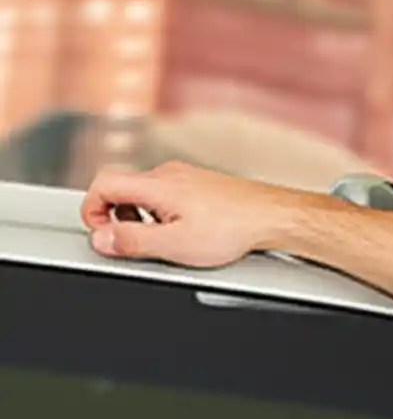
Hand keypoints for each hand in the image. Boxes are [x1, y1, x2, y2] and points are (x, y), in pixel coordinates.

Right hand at [81, 161, 312, 267]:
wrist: (274, 217)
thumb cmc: (235, 228)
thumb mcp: (175, 244)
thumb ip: (132, 241)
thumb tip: (102, 239)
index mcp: (157, 184)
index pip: (102, 184)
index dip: (91, 211)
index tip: (102, 234)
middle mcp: (170, 174)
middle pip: (123, 189)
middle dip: (119, 219)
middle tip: (135, 243)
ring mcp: (188, 177)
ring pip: (147, 195)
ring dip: (143, 219)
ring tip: (164, 240)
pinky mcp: (203, 185)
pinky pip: (169, 197)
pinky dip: (166, 215)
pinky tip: (187, 233)